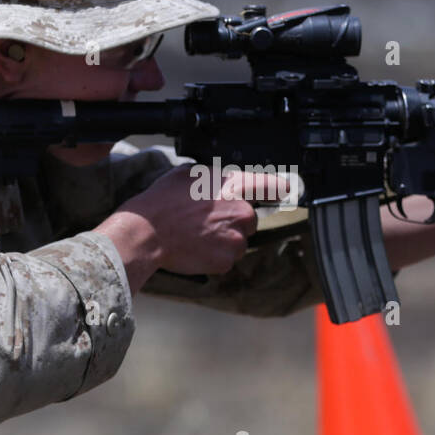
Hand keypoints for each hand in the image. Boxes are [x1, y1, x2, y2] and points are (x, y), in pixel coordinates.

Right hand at [95, 166, 292, 288]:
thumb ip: (214, 178)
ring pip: (237, 240)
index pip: (269, 185)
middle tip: (205, 221)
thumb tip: (221, 181)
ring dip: (223, 239)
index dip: (279, 187)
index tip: (287, 189)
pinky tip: (195, 247)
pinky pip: (226, 258)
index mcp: (233, 188)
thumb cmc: (162, 202)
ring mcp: (235, 239)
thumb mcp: (188, 174)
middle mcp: (241, 212)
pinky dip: (214, 256)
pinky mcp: (225, 260)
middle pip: (248, 219)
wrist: (147, 232)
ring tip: (195, 234)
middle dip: (232, 221)